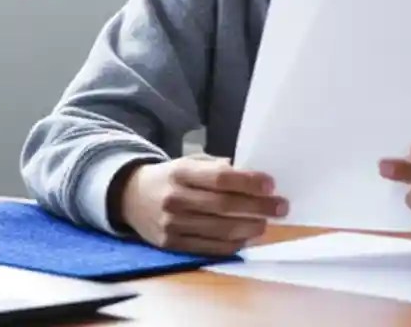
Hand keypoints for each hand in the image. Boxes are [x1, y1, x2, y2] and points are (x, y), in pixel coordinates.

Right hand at [117, 156, 287, 255]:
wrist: (129, 197)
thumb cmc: (168, 178)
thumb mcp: (187, 163)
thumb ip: (216, 168)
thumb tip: (251, 177)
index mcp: (179, 172)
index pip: (219, 178)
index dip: (248, 182)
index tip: (270, 184)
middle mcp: (174, 199)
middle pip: (224, 206)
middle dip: (258, 207)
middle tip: (281, 206)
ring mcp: (172, 224)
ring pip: (220, 230)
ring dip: (250, 227)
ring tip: (266, 223)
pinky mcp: (171, 244)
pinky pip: (210, 247)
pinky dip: (233, 244)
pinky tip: (246, 237)